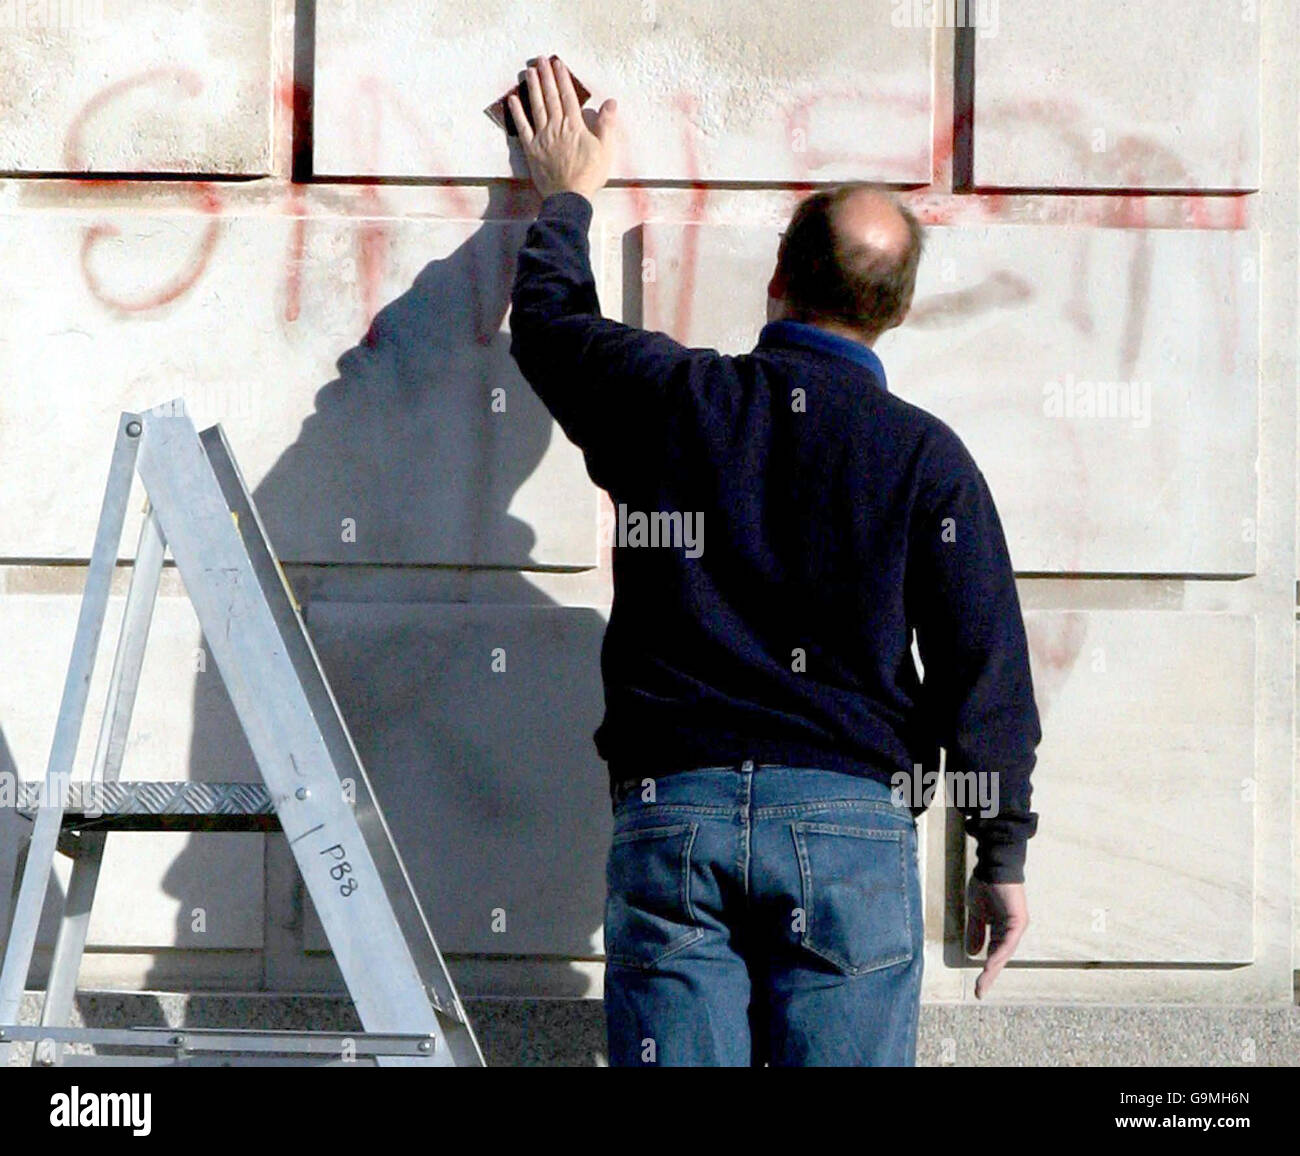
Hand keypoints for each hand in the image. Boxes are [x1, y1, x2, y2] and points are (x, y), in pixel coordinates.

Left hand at [508, 54, 617, 199]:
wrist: (569, 197)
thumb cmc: (589, 176)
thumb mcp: (605, 150)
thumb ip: (607, 125)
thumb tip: (611, 102)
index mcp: (574, 126)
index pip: (568, 96)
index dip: (562, 78)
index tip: (557, 63)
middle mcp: (556, 127)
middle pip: (550, 97)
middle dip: (545, 76)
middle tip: (540, 59)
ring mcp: (542, 137)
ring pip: (536, 107)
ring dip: (532, 88)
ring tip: (529, 72)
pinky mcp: (532, 150)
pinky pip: (523, 128)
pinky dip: (517, 113)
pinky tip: (513, 99)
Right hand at [965, 877, 1028, 998]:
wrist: (994, 867)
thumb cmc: (985, 886)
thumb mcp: (976, 913)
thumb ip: (976, 932)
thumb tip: (972, 953)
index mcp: (1000, 929)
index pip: (993, 953)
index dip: (985, 969)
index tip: (977, 986)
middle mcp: (1011, 931)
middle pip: (999, 957)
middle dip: (989, 975)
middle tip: (980, 992)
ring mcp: (1016, 927)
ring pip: (1004, 953)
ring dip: (993, 968)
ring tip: (983, 982)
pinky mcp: (1018, 922)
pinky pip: (1007, 942)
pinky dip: (999, 953)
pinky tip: (991, 963)